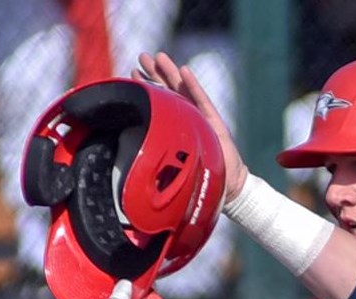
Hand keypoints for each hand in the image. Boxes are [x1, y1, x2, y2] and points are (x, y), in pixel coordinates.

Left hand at [136, 51, 246, 200]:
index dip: (148, 86)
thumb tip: (129, 155)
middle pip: (170, 90)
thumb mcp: (171, 164)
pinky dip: (192, 86)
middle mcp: (188, 117)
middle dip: (156, 72)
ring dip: (171, 72)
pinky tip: (184, 71)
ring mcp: (201, 117)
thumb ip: (156, 154)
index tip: (133, 73)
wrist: (226, 185)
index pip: (159, 101)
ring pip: (183, 90)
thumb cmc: (198, 178)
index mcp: (176, 125)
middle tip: (142, 56)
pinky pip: (201, 101)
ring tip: (159, 56)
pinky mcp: (214, 121)